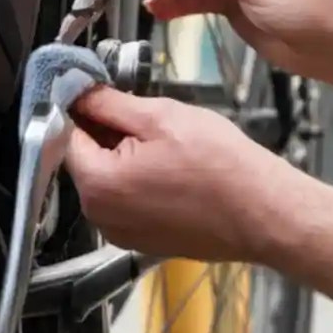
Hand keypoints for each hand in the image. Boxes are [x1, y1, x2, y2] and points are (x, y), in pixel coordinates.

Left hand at [64, 87, 301, 262]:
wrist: (265, 213)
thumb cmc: (218, 163)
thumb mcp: (160, 117)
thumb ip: (110, 104)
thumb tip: (78, 91)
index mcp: (97, 184)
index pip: (67, 135)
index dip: (82, 108)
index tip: (100, 90)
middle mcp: (99, 216)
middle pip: (85, 159)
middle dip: (105, 132)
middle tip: (143, 113)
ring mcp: (120, 234)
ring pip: (107, 180)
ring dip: (122, 156)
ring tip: (163, 141)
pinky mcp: (142, 242)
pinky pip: (125, 201)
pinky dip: (137, 181)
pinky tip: (169, 167)